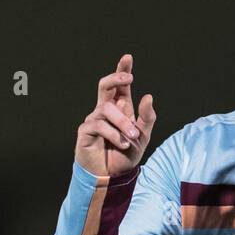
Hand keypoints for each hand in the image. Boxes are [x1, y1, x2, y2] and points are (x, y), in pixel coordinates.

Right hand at [74, 53, 156, 177]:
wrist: (112, 177)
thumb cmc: (125, 156)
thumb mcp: (142, 138)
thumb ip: (147, 118)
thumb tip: (148, 96)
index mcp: (120, 109)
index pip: (120, 86)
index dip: (122, 71)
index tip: (127, 58)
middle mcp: (106, 111)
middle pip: (105, 86)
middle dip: (116, 78)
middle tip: (129, 79)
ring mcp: (94, 119)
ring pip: (107, 109)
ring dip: (122, 123)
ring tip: (131, 137)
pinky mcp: (85, 131)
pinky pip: (100, 125)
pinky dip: (114, 135)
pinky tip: (121, 144)